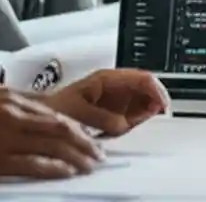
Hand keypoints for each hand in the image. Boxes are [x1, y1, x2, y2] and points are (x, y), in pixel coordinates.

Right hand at [0, 85, 102, 180]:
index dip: (77, 127)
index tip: (89, 137)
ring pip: (54, 146)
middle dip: (85, 142)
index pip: (54, 114)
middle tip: (99, 154)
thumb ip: (6, 108)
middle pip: (61, 128)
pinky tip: (67, 173)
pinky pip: (35, 165)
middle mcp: (12, 114)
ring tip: (90, 166)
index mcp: (8, 99)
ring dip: (77, 157)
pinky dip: (56, 169)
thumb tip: (29, 117)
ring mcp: (5, 137)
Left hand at [42, 69, 169, 136]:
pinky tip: (127, 128)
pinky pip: (136, 114)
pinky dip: (137, 122)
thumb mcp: (77, 113)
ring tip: (134, 125)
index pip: (143, 78)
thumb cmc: (54, 109)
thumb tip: (123, 123)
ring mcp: (117, 99)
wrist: (42, 118)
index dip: (157, 90)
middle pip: (148, 89)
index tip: (162, 106)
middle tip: (155, 118)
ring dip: (145, 114)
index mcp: (107, 79)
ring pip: (144, 102)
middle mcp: (116, 86)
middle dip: (154, 102)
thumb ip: (102, 117)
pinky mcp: (116, 112)